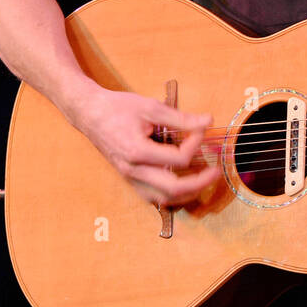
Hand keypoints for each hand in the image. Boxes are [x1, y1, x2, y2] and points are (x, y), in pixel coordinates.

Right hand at [70, 87, 220, 205]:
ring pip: (163, 199)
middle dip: (200, 182)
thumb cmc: (117, 108)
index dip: (196, 144)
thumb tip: (207, 121)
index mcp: (137, 152)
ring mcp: (130, 178)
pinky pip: (153, 196)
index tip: (202, 130)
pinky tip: (184, 182)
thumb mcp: (151, 107)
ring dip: (187, 193)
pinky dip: (172, 194)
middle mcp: (133, 170)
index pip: (178, 159)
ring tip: (203, 180)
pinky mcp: (129, 178)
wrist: (89, 113)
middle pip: (174, 189)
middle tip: (216, 171)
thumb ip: (181, 118)